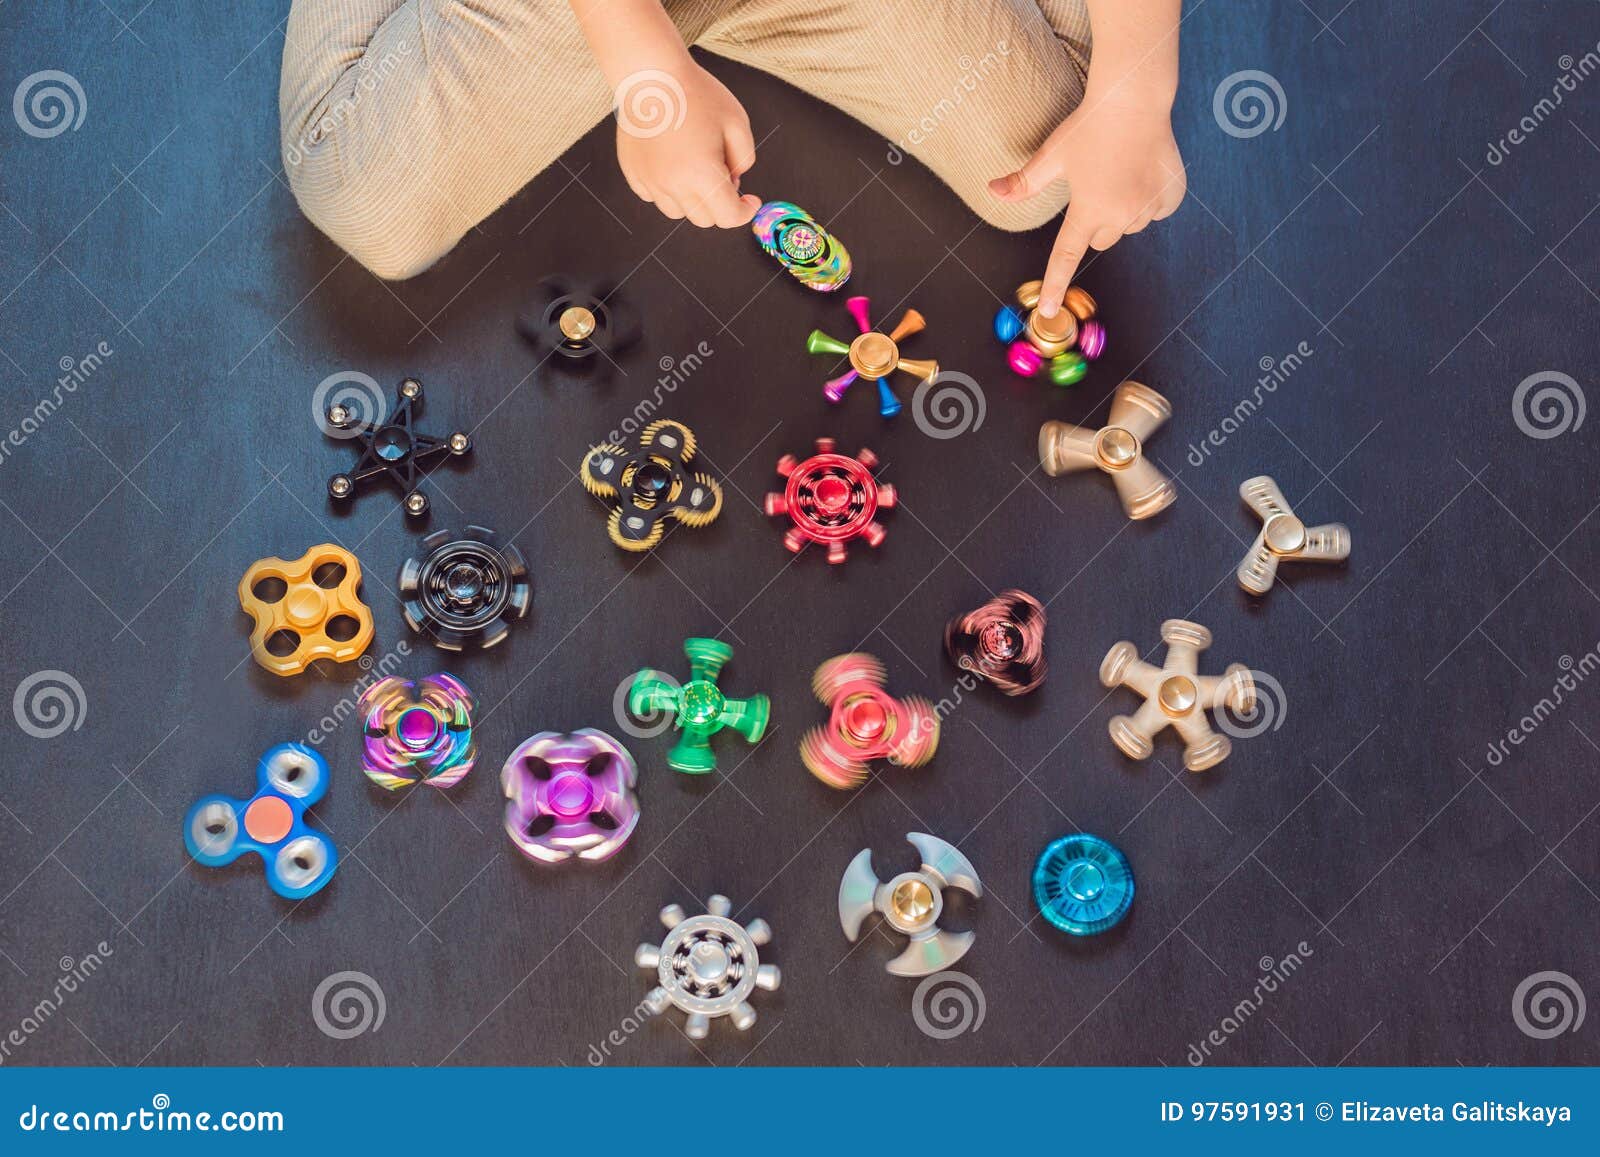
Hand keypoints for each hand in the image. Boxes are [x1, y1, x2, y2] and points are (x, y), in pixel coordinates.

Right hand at [616, 62, 760, 228]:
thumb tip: (735, 181)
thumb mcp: (737, 122)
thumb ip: (745, 159)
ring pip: (678, 211)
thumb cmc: (695, 93)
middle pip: (704, 219)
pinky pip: (654, 196)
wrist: (651, 74)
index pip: (728, 217)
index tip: (750, 202)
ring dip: (692, 199)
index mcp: (703, 174)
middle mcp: (674, 184)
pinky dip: (668, 189)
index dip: (743, 212)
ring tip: (695, 166)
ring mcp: (650, 181)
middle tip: (722, 173)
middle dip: (719, 204)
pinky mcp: (634, 173)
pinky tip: (673, 163)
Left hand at [989, 92, 1184, 316]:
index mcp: (1087, 210)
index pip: (1066, 257)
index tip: (1048, 309)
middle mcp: (1120, 215)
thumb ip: (1024, 182)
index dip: (1054, 284)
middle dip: (1095, 221)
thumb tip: (992, 192)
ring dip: (1124, 210)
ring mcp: (1149, 207)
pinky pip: (1157, 211)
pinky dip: (1151, 200)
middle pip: (1101, 238)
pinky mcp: (1172, 196)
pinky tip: (1143, 173)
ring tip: (1120, 172)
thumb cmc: (1089, 126)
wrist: (1134, 98)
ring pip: (1130, 225)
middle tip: (1096, 185)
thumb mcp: (1052, 155)